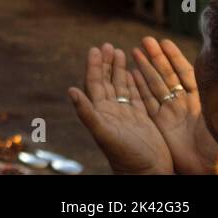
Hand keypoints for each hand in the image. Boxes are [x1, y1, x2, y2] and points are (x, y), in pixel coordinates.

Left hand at [69, 43, 172, 174]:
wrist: (147, 172)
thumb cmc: (124, 155)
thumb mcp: (103, 132)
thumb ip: (87, 112)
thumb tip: (70, 90)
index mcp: (100, 111)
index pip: (94, 82)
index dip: (94, 66)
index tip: (95, 49)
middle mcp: (112, 110)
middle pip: (107, 81)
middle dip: (106, 63)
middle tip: (107, 45)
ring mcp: (127, 114)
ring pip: (121, 86)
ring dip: (119, 70)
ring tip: (120, 51)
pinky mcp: (142, 119)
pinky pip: (137, 96)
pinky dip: (135, 83)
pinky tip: (136, 72)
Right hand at [132, 36, 217, 174]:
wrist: (209, 168)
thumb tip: (217, 68)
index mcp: (200, 99)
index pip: (186, 73)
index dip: (174, 57)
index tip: (164, 42)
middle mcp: (184, 103)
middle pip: (167, 75)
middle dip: (156, 57)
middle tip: (145, 40)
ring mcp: (171, 112)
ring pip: (155, 85)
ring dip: (145, 68)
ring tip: (134, 51)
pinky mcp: (159, 123)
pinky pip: (147, 101)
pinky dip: (139, 87)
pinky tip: (131, 74)